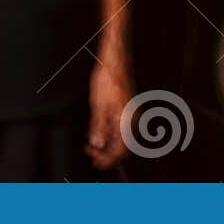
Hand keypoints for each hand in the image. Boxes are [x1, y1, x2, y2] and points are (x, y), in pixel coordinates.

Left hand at [85, 52, 132, 170]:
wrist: (115, 60)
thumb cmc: (109, 78)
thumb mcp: (98, 105)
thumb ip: (98, 127)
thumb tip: (97, 144)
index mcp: (127, 120)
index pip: (121, 150)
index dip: (109, 159)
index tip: (98, 163)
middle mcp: (132, 119)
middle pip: (122, 145)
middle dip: (107, 152)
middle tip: (92, 155)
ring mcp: (130, 113)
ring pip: (120, 136)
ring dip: (106, 142)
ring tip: (91, 143)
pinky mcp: (126, 108)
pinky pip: (119, 126)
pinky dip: (108, 131)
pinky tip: (96, 130)